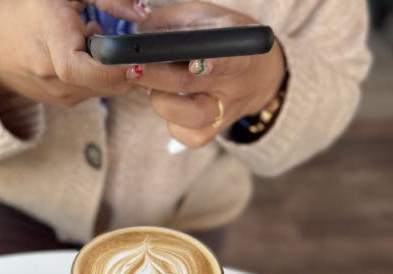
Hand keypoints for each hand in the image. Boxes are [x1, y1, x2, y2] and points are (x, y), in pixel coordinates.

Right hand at [0, 0, 149, 107]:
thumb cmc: (30, 11)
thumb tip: (141, 12)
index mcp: (49, 42)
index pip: (80, 68)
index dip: (112, 69)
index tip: (138, 61)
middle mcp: (52, 76)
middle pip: (105, 84)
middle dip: (129, 69)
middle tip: (140, 50)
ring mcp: (58, 94)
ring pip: (105, 90)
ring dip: (115, 70)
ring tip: (100, 43)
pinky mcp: (64, 102)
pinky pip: (95, 91)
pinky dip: (101, 75)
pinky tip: (89, 55)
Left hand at [126, 2, 285, 147]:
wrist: (260, 73)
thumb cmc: (224, 39)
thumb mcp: (206, 18)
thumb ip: (174, 22)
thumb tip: (137, 33)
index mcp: (237, 48)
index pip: (228, 57)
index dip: (212, 62)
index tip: (195, 63)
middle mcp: (234, 82)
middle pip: (190, 84)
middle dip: (155, 76)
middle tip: (133, 69)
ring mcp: (226, 110)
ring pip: (189, 116)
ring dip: (160, 100)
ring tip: (152, 87)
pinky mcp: (216, 130)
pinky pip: (189, 136)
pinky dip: (172, 123)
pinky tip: (170, 105)